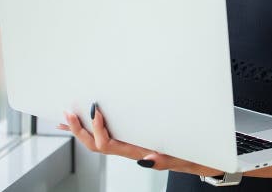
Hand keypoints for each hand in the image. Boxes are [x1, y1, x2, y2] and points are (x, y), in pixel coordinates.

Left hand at [59, 103, 223, 175]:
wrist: (202, 160)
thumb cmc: (192, 157)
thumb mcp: (183, 158)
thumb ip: (165, 159)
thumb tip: (146, 160)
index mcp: (138, 152)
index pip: (108, 144)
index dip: (98, 129)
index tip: (96, 110)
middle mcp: (130, 150)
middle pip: (96, 144)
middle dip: (80, 129)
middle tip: (69, 113)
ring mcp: (130, 147)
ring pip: (98, 142)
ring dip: (82, 130)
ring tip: (69, 117)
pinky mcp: (134, 142)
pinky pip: (109, 137)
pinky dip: (94, 129)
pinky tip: (86, 121)